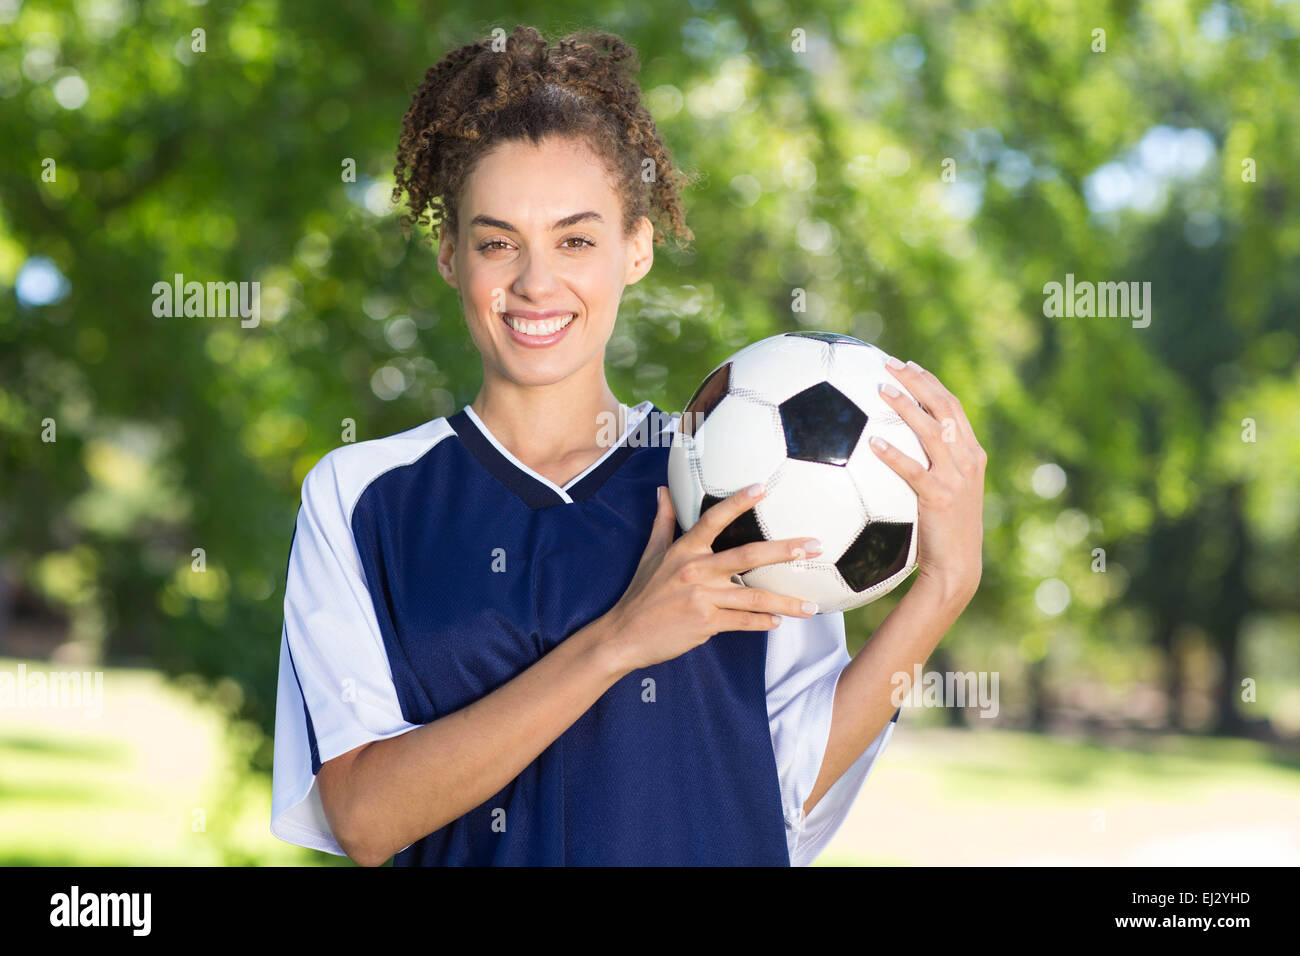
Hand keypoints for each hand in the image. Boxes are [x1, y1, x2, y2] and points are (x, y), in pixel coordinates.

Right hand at [603, 484, 822, 672]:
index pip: (714, 519)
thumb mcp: (651, 553)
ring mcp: (702, 598)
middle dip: (785, 550)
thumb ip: (664, 521)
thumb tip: (663, 490)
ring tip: (812, 605)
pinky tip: (780, 621)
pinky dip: (764, 622)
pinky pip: (743, 622)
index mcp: (685, 550)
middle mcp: (696, 570)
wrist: (625, 635)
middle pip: (747, 555)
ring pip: (754, 597)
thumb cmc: (641, 593)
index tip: (764, 488)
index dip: (739, 502)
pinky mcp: (706, 623)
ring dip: (787, 601)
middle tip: (815, 546)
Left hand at [870, 358, 985, 606]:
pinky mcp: (939, 498)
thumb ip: (931, 465)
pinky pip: (913, 470)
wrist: (957, 567)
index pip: (953, 407)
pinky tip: (872, 442)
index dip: (930, 382)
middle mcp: (968, 461)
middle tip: (889, 364)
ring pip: (931, 431)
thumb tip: (892, 441)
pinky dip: (893, 453)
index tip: (908, 364)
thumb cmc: (942, 530)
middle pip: (944, 408)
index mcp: (972, 454)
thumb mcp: (946, 491)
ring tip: (879, 390)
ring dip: (905, 407)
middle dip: (918, 381)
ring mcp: (956, 478)